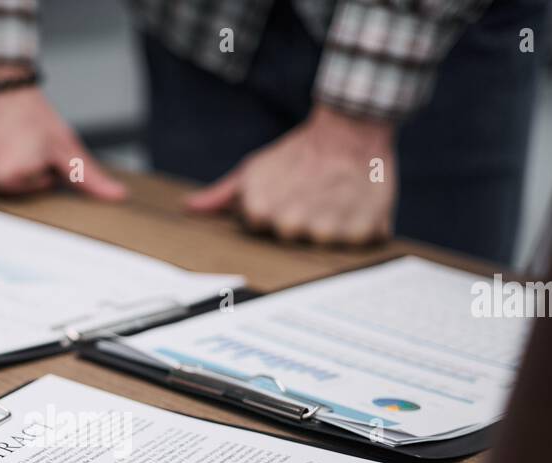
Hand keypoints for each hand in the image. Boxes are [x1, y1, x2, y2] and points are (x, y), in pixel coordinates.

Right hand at [0, 67, 125, 199]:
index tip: (30, 149)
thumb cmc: (26, 111)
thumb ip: (87, 175)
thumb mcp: (61, 143)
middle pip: (7, 195)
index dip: (38, 172)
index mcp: (7, 179)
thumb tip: (118, 197)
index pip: (33, 193)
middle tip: (12, 146)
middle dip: (16, 175)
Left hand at [187, 104, 395, 244]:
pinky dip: (357, 227)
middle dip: (300, 220)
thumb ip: (222, 195)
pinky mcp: (359, 232)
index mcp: (260, 211)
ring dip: (330, 225)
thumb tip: (191, 207)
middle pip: (291, 239)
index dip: (273, 211)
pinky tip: (352, 203)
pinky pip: (355, 243)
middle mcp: (291, 224)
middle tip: (310, 194)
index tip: (285, 193)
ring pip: (323, 243)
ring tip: (332, 197)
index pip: (261, 230)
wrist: (350, 129)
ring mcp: (326, 229)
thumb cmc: (299, 151)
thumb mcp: (254, 169)